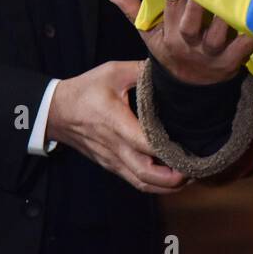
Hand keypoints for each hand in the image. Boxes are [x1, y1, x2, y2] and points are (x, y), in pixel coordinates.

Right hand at [45, 58, 187, 193]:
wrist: (56, 111)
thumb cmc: (85, 90)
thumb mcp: (113, 72)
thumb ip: (142, 70)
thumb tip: (171, 68)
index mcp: (116, 123)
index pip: (147, 145)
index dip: (171, 151)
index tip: (193, 149)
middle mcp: (115, 148)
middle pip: (147, 175)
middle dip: (175, 178)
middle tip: (197, 167)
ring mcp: (112, 160)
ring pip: (142, 184)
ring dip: (167, 185)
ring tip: (189, 175)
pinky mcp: (111, 165)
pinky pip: (135, 181)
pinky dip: (155, 183)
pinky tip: (171, 175)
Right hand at [109, 0, 252, 85]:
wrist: (191, 89)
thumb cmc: (172, 52)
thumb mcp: (151, 36)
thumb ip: (135, 13)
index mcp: (169, 34)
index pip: (170, 9)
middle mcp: (188, 43)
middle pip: (191, 23)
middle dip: (198, 2)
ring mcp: (210, 54)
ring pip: (217, 35)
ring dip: (224, 17)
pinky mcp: (231, 63)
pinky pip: (242, 50)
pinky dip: (251, 38)